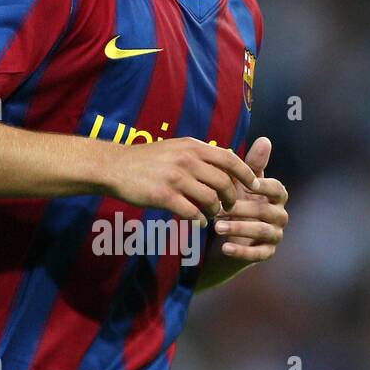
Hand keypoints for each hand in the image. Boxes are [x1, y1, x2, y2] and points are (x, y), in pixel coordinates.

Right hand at [106, 136, 260, 224]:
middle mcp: (187, 160)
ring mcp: (175, 178)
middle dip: (231, 198)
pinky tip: (198, 222)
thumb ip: (199, 154)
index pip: (229, 159)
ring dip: (215, 211)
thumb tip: (226, 160)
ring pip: (210, 200)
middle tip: (230, 207)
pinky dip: (199, 220)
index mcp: (192, 147)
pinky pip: (191, 213)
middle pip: (224, 183)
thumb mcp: (176, 148)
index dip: (246, 174)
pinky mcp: (163, 196)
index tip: (255, 186)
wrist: (115, 166)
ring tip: (212, 215)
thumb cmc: (146, 160)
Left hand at [211, 137, 287, 262]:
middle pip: (265, 211)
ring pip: (262, 231)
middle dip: (241, 209)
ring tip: (216, 227)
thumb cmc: (235, 202)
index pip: (276, 189)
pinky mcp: (267, 253)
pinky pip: (258, 254)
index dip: (262, 186)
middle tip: (218, 210)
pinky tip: (224, 247)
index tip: (245, 186)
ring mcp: (275, 235)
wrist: (225, 236)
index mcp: (277, 196)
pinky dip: (241, 252)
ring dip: (239, 228)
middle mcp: (280, 215)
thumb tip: (265, 139)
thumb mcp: (240, 184)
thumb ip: (251, 165)